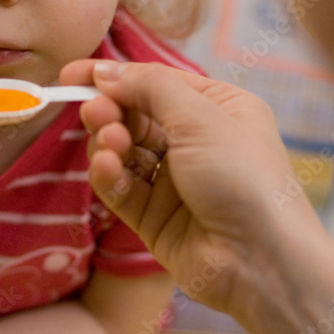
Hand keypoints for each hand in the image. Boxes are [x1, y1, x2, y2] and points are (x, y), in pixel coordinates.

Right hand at [61, 59, 320, 316]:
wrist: (263, 262)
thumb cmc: (245, 177)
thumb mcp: (199, 116)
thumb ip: (148, 86)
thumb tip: (104, 71)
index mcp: (217, 108)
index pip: (155, 83)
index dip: (113, 76)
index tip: (70, 75)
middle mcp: (196, 141)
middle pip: (134, 115)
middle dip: (109, 111)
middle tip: (93, 112)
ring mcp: (174, 181)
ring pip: (122, 151)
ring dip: (109, 143)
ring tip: (111, 146)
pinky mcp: (155, 218)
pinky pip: (122, 188)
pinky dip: (109, 176)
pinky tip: (108, 169)